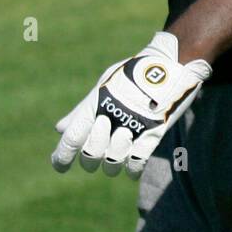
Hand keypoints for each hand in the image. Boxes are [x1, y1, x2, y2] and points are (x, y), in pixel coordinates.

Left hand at [51, 31, 210, 176]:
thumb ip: (83, 111)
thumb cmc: (134, 74)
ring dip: (113, 161)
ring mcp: (134, 126)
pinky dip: (133, 169)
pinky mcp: (154, 132)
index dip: (61, 157)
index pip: (72, 138)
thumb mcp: (104, 86)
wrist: (171, 63)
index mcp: (96, 103)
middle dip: (92, 157)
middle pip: (90, 155)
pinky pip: (137, 162)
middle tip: (102, 146)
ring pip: (112, 162)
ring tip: (119, 151)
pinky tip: (132, 167)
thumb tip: (61, 129)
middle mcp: (112, 116)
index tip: (60, 167)